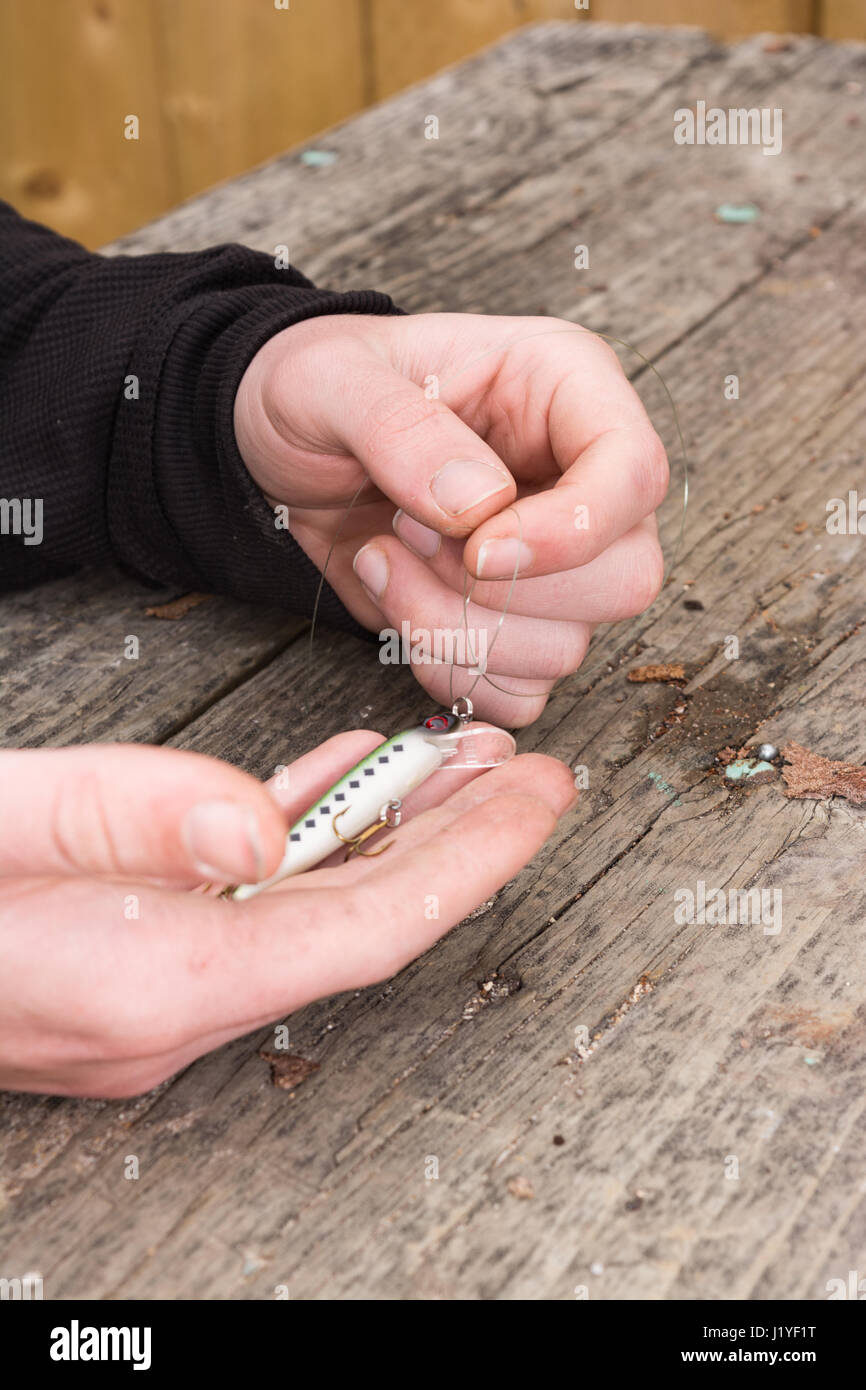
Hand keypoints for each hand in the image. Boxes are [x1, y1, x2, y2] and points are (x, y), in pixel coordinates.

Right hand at [0, 739, 573, 1096]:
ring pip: (308, 908)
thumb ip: (131, 818)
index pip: (371, 923)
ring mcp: (151, 993)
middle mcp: (173, 1005)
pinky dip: (302, 843)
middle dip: (452, 843)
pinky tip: (336, 790)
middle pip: (357, 919)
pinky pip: (248, 902)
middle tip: (528, 771)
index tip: (544, 798)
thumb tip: (264, 820)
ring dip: (383, 838)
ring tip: (458, 766)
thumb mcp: (1, 820)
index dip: (472, 859)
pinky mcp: (127, 964)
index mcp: (160, 976)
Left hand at [235, 312, 668, 725]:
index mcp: (566, 391)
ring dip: (453, 628)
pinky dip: (450, 670)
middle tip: (405, 534)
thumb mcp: (331, 379)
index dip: (571, 532)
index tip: (478, 551)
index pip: (635, 473)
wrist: (282, 449)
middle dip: (499, 589)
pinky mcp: (512, 624)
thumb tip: (479, 506)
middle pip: (624, 579)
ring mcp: (554, 563)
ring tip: (381, 557)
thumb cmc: (320, 390)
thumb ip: (402, 430)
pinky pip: (519, 690)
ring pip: (566, 648)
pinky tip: (394, 610)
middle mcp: (578, 480)